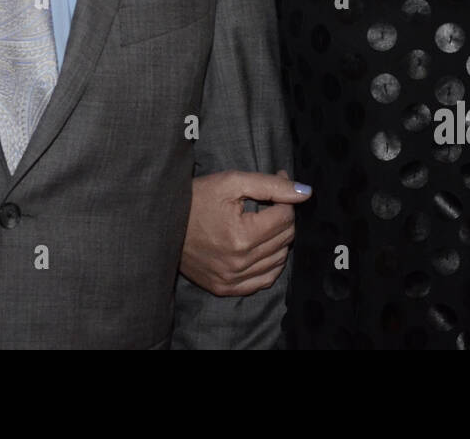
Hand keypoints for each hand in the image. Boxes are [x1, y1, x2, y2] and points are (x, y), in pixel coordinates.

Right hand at [179, 169, 311, 295]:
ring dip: (278, 239)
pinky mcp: (225, 288)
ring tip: (263, 223)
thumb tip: (306, 193)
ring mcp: (232, 279)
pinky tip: (263, 249)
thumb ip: (271, 186)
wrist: (163, 222)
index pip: (285, 217)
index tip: (275, 185)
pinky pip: (263, 281)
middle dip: (282, 216)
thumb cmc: (196, 198)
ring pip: (279, 260)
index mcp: (242, 235)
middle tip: (269, 203)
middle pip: (285, 238)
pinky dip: (270, 265)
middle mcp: (240, 262)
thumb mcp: (232, 182)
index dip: (284, 198)